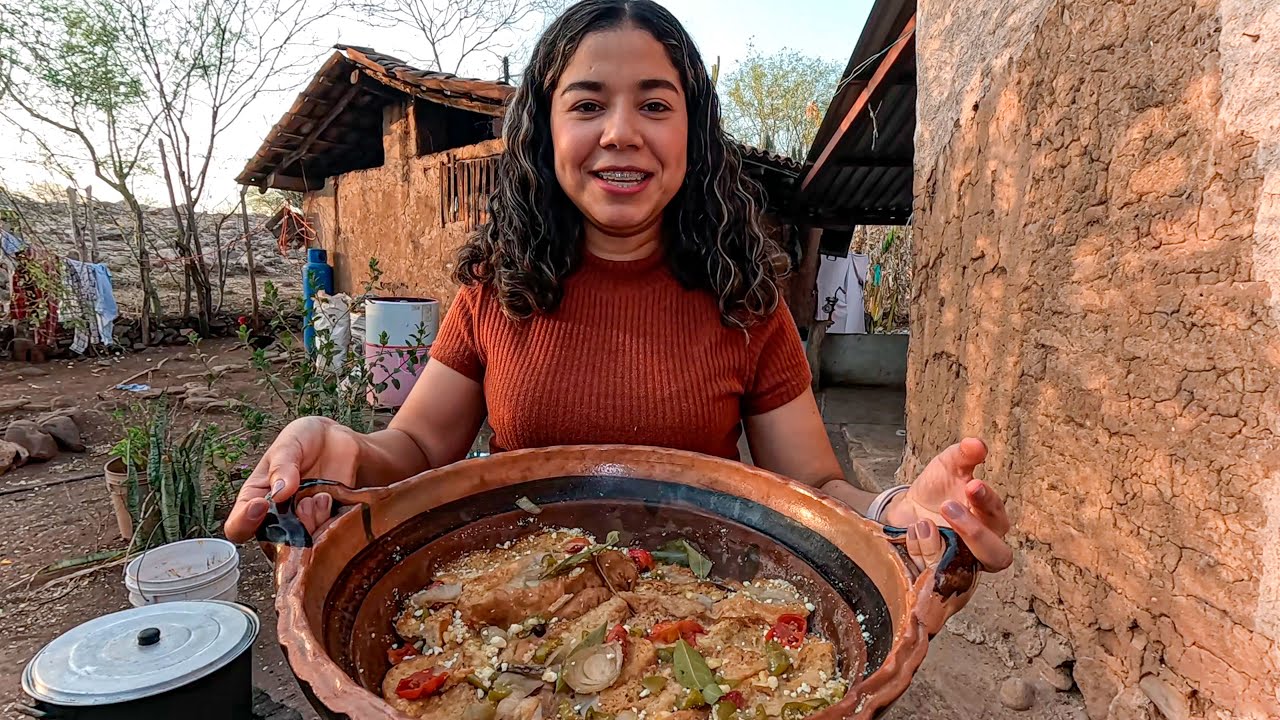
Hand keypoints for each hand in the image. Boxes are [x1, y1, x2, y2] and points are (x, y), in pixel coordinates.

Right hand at [223, 416, 360, 542]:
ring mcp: (305, 523)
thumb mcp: (290, 443)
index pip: (238, 526)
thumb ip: (283, 465)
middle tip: (304, 502)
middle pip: (273, 544)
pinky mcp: (330, 522)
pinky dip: (332, 524)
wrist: (340, 439)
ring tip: (321, 497)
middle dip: (289, 529)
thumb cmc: (306, 440)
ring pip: (303, 545)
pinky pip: (329, 537)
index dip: (244, 523)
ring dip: (313, 524)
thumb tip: (279, 492)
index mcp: (257, 499)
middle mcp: (279, 518)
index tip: (261, 505)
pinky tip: (333, 500)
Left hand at [883, 437, 1011, 571]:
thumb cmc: (936, 490)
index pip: (999, 517)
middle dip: (975, 532)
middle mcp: (981, 548)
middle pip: (997, 555)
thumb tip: (977, 443)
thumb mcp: (947, 467)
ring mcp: (960, 565)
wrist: (905, 510)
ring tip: (925, 524)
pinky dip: (920, 552)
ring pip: (969, 572)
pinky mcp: (938, 574)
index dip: (988, 502)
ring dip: (942, 547)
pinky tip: (911, 533)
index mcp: (989, 520)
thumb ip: (963, 455)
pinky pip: (936, 575)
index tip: (972, 485)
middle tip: (949, 506)